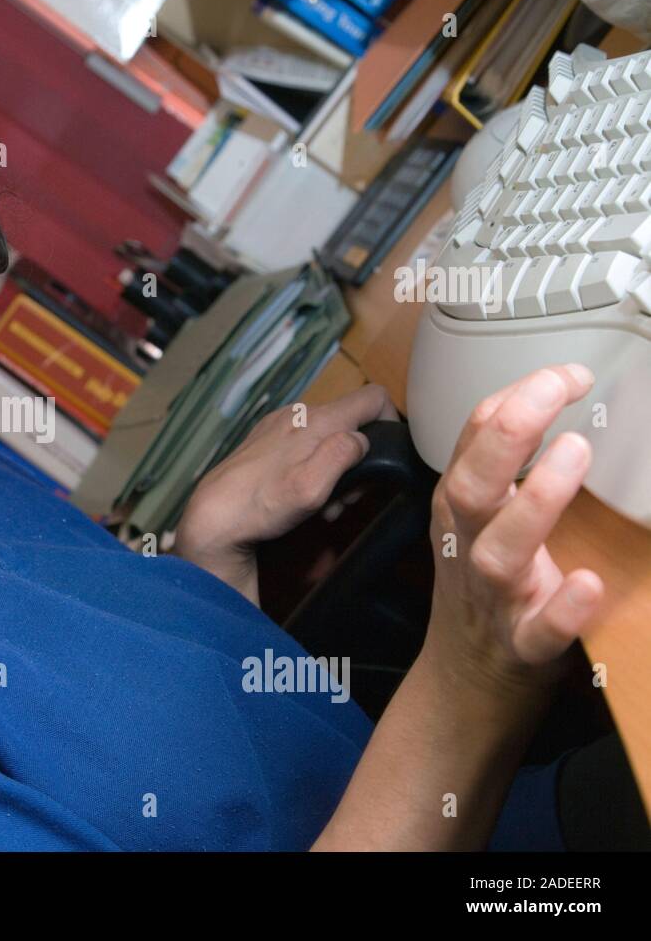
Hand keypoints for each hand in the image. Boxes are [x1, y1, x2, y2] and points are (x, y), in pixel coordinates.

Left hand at [172, 383, 399, 596]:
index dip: (390, 422)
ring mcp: (279, 425)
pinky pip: (303, 445)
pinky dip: (312, 467)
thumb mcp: (313, 486)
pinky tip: (300, 496)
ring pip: (327, 436)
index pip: (373, 397)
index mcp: (316, 420)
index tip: (384, 456)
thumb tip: (362, 439)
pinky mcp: (264, 441)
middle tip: (347, 496)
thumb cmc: (262, 504)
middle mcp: (298, 414)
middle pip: (350, 421)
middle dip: (358, 458)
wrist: (213, 516)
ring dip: (335, 468)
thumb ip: (344, 455)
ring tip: (322, 503)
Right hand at [422, 363, 603, 696]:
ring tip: (576, 454)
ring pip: (499, 551)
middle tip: (556, 388)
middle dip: (510, 431)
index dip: (517, 395)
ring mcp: (492, 596)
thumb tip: (547, 397)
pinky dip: (561, 609)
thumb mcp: (480, 517)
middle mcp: (469, 543)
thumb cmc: (486, 586)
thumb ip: (504, 465)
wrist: (468, 678)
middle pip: (473, 483)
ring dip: (535, 501)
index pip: (474, 437)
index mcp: (461, 506)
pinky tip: (588, 582)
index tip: (569, 371)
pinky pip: (538, 631)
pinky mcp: (521, 646)